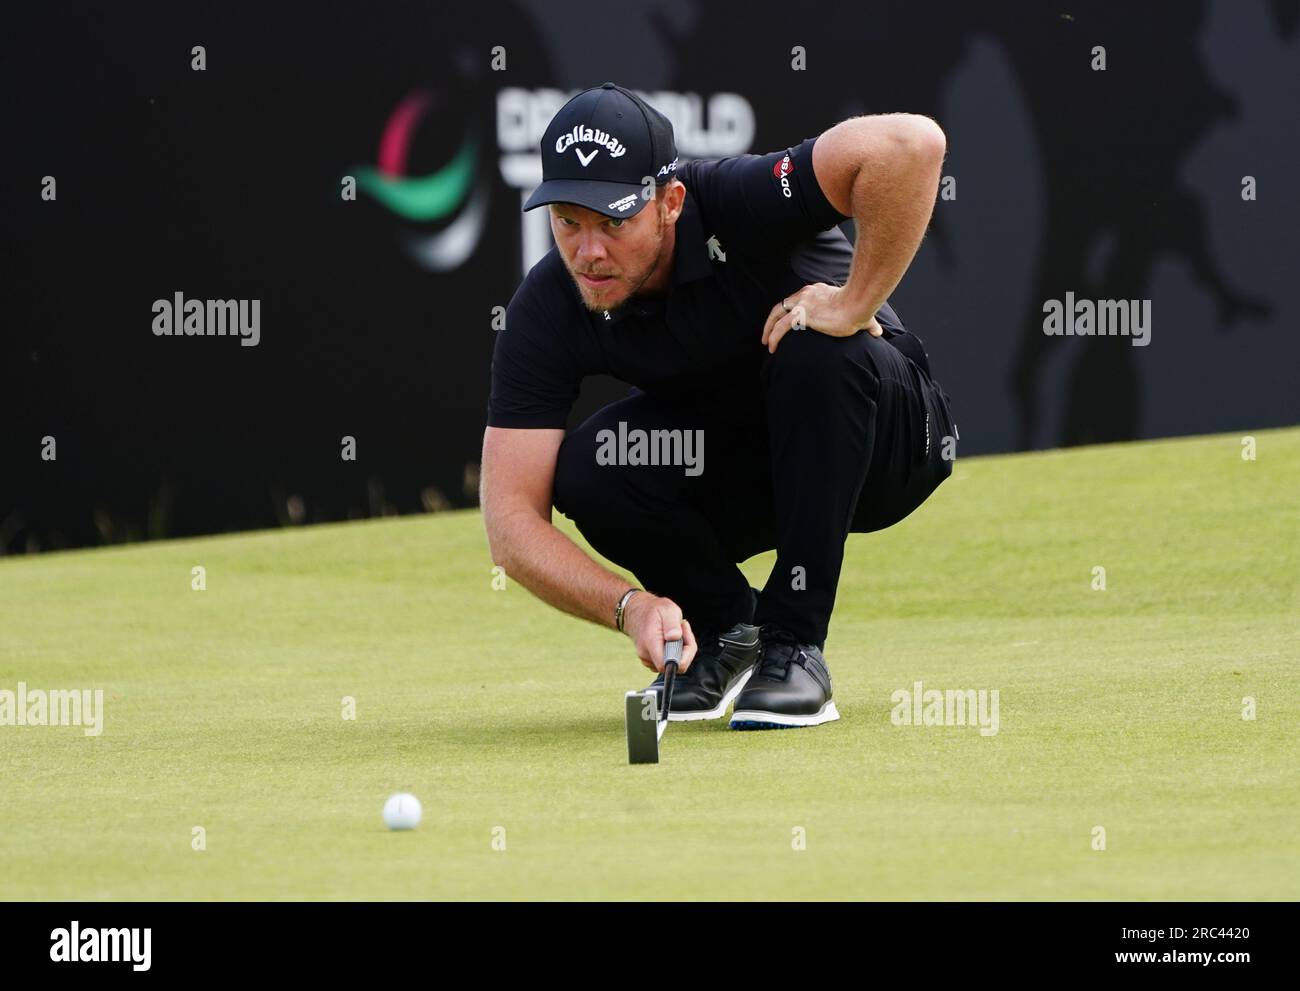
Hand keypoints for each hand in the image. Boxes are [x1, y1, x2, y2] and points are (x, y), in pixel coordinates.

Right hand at [622, 592, 697, 672]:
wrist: (637, 612)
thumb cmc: (654, 610)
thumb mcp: (667, 609)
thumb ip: (672, 624)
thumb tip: (675, 637)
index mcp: (651, 642)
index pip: (668, 664)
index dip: (684, 654)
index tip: (684, 635)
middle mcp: (646, 655)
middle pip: (675, 666)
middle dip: (685, 650)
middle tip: (682, 629)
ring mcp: (647, 660)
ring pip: (673, 664)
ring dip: (680, 650)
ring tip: (675, 632)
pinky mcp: (651, 661)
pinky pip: (668, 662)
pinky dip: (674, 652)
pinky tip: (671, 639)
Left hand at [762, 283, 882, 353]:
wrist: (859, 304)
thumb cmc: (862, 309)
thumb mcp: (863, 316)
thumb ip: (868, 324)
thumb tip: (878, 333)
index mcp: (817, 292)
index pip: (797, 299)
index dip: (789, 312)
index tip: (785, 323)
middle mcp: (806, 294)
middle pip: (782, 304)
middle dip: (772, 319)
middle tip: (767, 333)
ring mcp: (803, 303)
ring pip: (777, 314)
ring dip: (768, 329)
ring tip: (766, 343)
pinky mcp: (802, 314)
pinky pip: (780, 326)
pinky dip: (773, 336)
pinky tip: (771, 347)